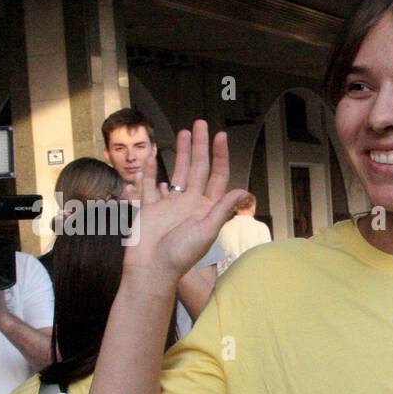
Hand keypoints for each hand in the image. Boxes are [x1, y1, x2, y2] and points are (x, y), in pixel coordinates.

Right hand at [121, 120, 247, 282]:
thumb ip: (221, 210)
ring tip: (183, 132)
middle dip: (199, 146)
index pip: (217, 176)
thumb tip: (242, 190)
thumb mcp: (206, 232)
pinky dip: (150, 170)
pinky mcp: (149, 209)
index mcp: (205, 208)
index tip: (222, 136)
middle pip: (197, 168)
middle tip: (200, 123)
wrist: (151, 269)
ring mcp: (169, 204)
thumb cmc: (180, 255)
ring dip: (181, 153)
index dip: (220, 156)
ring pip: (177, 172)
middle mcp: (189, 203)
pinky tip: (151, 155)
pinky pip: (149, 184)